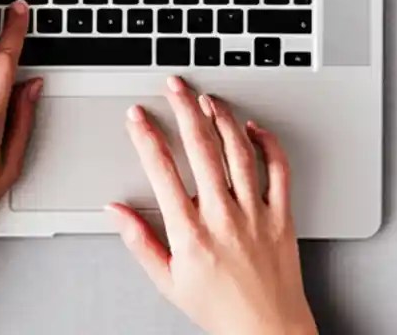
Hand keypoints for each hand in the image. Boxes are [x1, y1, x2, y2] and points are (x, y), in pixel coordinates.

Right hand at [108, 76, 316, 334]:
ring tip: (207, 98)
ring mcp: (255, 212)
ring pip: (238, 150)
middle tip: (173, 86)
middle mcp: (223, 215)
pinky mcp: (282, 214)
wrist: (267, 329)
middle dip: (183, 109)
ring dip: (221, 117)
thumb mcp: (167, 281)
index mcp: (190, 231)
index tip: (136, 115)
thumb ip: (139, 241)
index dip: (146, 136)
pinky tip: (252, 128)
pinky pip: (277, 169)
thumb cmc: (218, 308)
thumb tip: (115, 211)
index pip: (162, 169)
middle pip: (201, 147)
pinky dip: (266, 143)